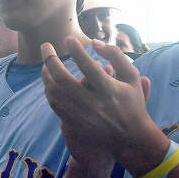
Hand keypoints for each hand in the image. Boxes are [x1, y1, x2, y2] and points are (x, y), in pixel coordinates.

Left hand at [41, 39, 164, 173]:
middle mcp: (94, 104)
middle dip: (51, 60)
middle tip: (46, 46)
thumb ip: (115, 56)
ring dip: (46, 75)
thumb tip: (94, 42)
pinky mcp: (75, 124)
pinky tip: (50, 80)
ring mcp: (82, 116)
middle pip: (63, 80)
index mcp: (109, 90)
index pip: (88, 66)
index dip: (76, 50)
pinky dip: (50, 89)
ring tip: (46, 63)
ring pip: (55, 93)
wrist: (130, 139)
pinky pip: (55, 104)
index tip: (68, 38)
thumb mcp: (131, 77)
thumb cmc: (132, 103)